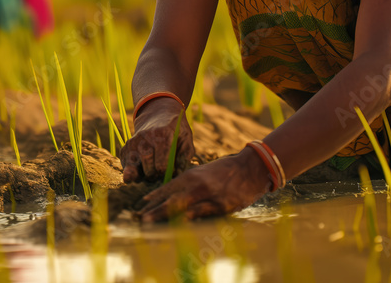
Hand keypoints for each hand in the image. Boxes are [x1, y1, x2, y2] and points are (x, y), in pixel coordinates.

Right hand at [120, 98, 194, 182]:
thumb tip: (175, 175)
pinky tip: (143, 167)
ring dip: (144, 177)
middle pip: (148, 171)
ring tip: (152, 170)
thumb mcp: (186, 138)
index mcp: (162, 136)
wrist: (158, 113)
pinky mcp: (125, 148)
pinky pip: (126, 168)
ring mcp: (132, 143)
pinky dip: (134, 173)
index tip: (171, 171)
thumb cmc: (175, 129)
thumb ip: (184, 157)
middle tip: (161, 171)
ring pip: (134, 172)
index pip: (161, 166)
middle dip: (156, 176)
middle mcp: (144, 139)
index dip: (167, 174)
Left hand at [138, 147, 271, 221]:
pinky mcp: (221, 206)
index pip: (168, 187)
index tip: (142, 204)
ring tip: (153, 223)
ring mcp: (209, 196)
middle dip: (155, 210)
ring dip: (166, 216)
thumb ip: (189, 182)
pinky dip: (189, 218)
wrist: (250, 168)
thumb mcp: (204, 172)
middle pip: (171, 200)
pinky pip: (202, 213)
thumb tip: (173, 193)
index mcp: (192, 176)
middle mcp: (197, 185)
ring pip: (183, 208)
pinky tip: (180, 223)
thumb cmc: (225, 170)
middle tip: (140, 217)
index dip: (154, 197)